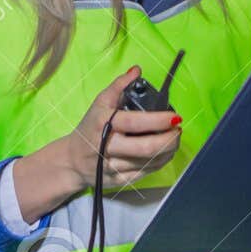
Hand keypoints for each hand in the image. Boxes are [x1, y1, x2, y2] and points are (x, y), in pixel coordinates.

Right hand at [10, 67, 181, 222]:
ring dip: (169, 150)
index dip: (158, 120)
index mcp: (103, 124)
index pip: (135, 123)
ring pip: (149, 162)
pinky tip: (165, 152)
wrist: (71, 161)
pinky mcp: (119, 181)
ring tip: (175, 138)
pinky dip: (161, 162)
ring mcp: (113, 167)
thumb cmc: (89, 128)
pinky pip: (146, 173)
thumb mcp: (99, 103)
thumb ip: (118, 86)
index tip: (175, 117)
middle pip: (145, 148)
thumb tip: (136, 70)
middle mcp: (107, 147)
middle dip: (169, 139)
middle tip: (178, 130)